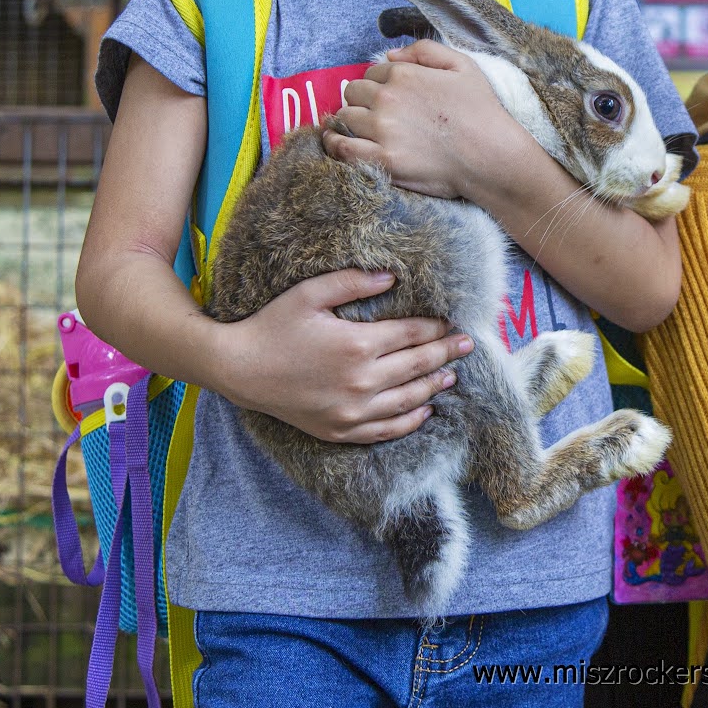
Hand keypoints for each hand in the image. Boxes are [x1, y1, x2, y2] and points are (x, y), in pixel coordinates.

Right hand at [219, 269, 471, 443]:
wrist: (240, 370)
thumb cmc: (273, 326)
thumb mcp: (309, 294)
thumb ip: (352, 282)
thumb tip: (392, 277)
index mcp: (357, 344)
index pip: (411, 334)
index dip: (435, 328)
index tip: (452, 322)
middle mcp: (361, 381)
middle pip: (417, 366)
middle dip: (446, 353)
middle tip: (468, 345)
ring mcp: (352, 410)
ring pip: (408, 400)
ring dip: (434, 386)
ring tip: (452, 375)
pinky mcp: (341, 430)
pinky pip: (386, 430)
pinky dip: (410, 421)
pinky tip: (425, 410)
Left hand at [322, 41, 530, 199]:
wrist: (491, 156)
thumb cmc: (482, 111)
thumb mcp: (463, 65)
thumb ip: (424, 50)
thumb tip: (390, 55)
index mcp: (404, 74)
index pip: (372, 73)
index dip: (378, 83)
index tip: (388, 97)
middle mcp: (387, 99)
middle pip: (353, 93)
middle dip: (362, 100)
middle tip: (377, 113)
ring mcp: (382, 131)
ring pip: (345, 118)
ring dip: (350, 121)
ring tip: (359, 129)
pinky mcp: (382, 160)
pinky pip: (342, 148)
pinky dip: (335, 144)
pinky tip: (337, 142)